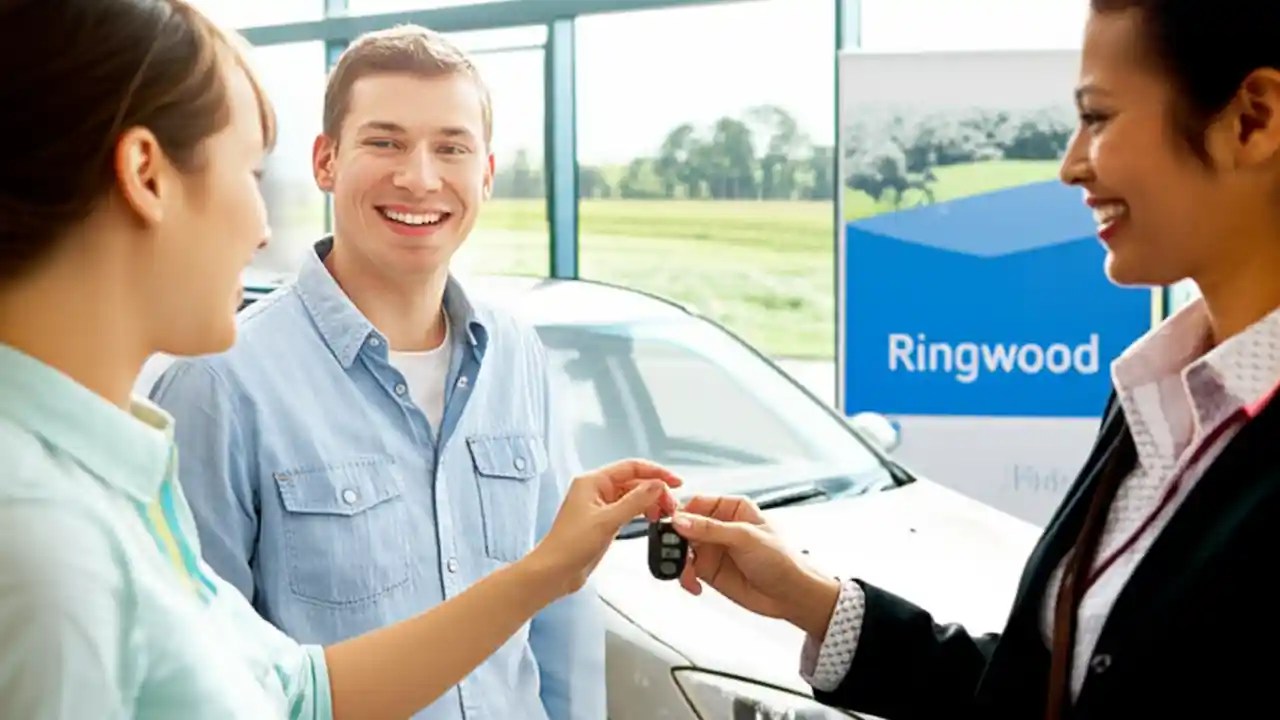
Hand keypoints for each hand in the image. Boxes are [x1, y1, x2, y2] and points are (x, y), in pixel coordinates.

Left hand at [531, 459, 681, 595]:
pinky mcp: (603, 521)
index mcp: (592, 482)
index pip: (631, 467)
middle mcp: (596, 490)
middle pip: (634, 481)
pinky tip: (652, 519)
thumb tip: (657, 485)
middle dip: (655, 490)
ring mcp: (600, 506)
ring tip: (664, 513)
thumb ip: (635, 501)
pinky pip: (628, 510)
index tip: (675, 481)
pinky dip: (642, 512)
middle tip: (671, 505)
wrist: (554, 573)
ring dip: (650, 502)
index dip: (656, 472)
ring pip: (633, 496)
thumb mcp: (607, 521)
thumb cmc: (569, 546)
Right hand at [672, 495, 840, 638]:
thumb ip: (711, 529)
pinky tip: (693, 584)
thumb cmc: (782, 560)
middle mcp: (719, 526)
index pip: (696, 503)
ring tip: (686, 572)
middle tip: (673, 552)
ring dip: (677, 560)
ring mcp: (712, 548)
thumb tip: (681, 521)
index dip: (680, 511)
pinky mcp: (708, 570)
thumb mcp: (745, 538)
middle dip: (674, 539)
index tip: (669, 523)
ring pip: (680, 548)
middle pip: (683, 526)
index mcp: (732, 508)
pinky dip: (683, 576)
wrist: (792, 595)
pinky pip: (685, 569)